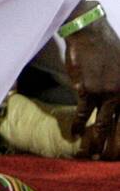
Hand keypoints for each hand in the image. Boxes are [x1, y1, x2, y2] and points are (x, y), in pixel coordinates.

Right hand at [65, 16, 119, 158]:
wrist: (89, 32)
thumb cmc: (106, 46)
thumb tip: (116, 103)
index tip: (118, 150)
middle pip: (119, 125)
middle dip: (113, 145)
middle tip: (107, 159)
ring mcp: (104, 92)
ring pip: (102, 124)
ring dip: (96, 141)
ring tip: (91, 154)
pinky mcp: (86, 90)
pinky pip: (83, 113)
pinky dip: (78, 125)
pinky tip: (74, 134)